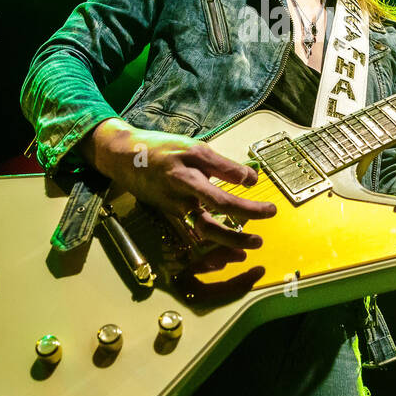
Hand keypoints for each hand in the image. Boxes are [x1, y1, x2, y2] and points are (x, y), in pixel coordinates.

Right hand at [81, 119, 273, 251]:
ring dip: (227, 243)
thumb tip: (251, 179)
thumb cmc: (163, 149)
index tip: (270, 210)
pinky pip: (194, 231)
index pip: (222, 201)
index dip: (248, 209)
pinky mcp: (171, 214)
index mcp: (187, 182)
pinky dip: (212, 241)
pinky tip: (228, 246)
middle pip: (210, 228)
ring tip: (249, 245)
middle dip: (237, 238)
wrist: (125, 157)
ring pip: (201, 234)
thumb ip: (223, 166)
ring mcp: (174, 211)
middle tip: (260, 242)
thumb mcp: (195, 149)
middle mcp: (180, 202)